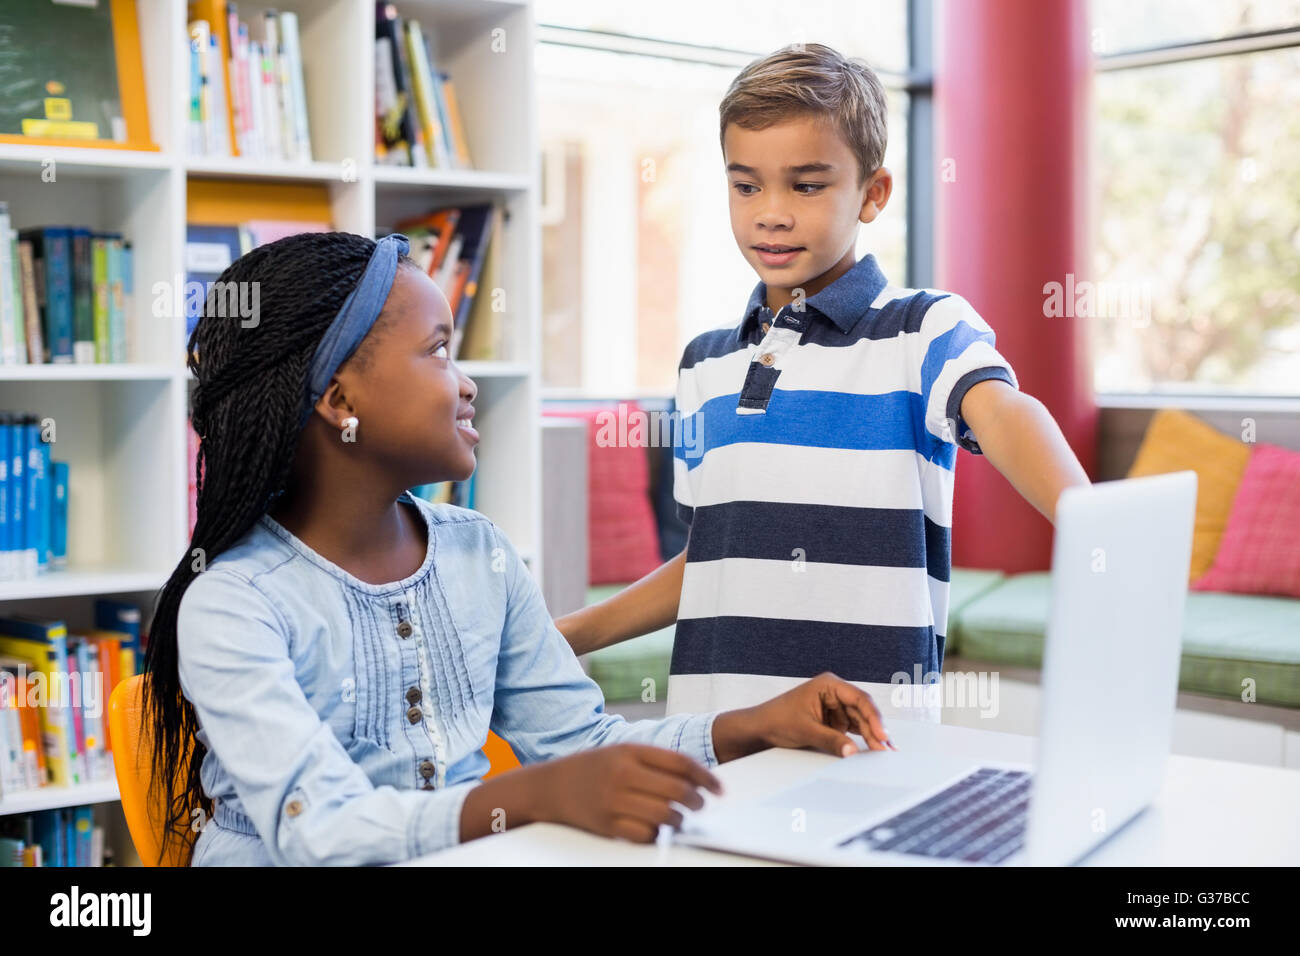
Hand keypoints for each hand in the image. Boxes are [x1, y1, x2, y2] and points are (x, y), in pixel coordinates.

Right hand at [535, 743, 722, 842]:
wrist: (550, 786)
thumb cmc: (593, 768)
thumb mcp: (622, 752)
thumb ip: (655, 761)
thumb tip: (695, 778)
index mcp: (630, 751)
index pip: (680, 762)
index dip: (706, 776)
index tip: (719, 788)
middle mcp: (623, 774)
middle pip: (676, 790)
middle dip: (697, 801)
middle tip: (700, 805)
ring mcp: (614, 800)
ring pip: (664, 815)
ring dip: (679, 820)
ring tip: (678, 818)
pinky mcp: (607, 825)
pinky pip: (644, 835)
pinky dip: (656, 835)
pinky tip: (656, 829)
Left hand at [754, 672, 894, 756]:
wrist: (760, 728)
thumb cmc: (777, 720)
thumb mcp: (806, 731)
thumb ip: (831, 740)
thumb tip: (852, 750)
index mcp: (828, 685)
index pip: (858, 698)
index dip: (873, 717)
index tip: (881, 735)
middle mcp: (834, 692)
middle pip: (862, 710)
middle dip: (875, 729)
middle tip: (886, 748)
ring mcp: (834, 706)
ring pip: (860, 720)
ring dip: (870, 735)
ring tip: (882, 751)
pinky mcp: (833, 719)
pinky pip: (852, 727)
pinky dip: (861, 738)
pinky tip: (871, 748)